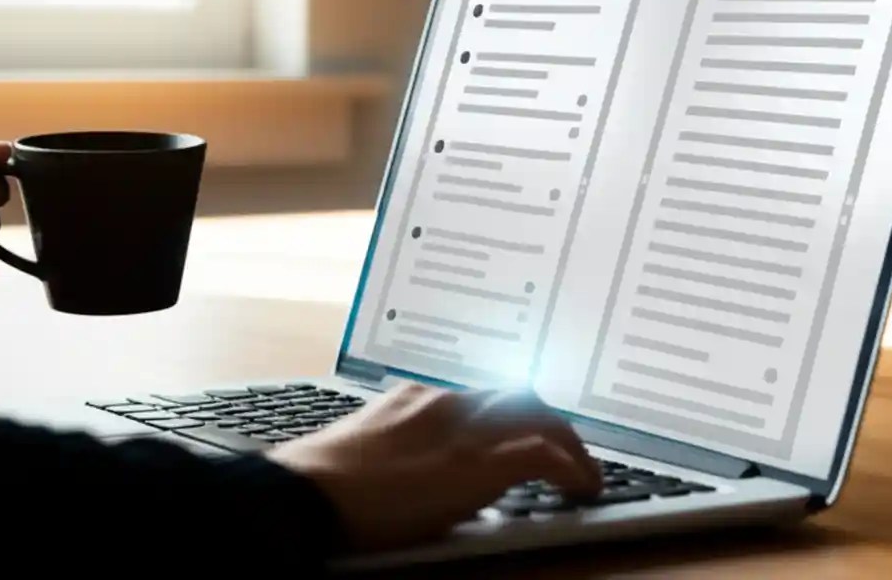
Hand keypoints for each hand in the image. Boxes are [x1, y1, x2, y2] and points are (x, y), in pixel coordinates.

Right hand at [266, 382, 601, 551]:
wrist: (308, 494)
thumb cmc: (319, 483)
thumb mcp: (363, 451)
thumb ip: (395, 446)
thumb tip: (410, 469)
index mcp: (415, 399)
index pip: (480, 396)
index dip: (509, 414)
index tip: (518, 431)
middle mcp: (445, 402)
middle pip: (517, 396)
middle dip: (548, 420)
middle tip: (567, 448)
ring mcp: (464, 431)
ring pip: (537, 414)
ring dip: (568, 441)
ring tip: (583, 471)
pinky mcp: (478, 465)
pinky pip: (543, 453)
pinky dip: (571, 466)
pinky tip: (583, 485)